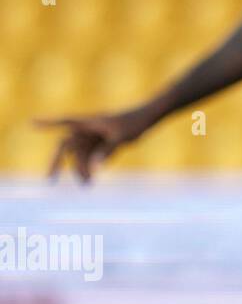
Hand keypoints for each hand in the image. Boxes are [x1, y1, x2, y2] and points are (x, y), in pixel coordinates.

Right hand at [37, 107, 154, 181]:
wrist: (148, 118)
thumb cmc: (135, 122)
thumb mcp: (122, 136)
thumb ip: (108, 149)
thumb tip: (96, 167)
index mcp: (88, 122)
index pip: (64, 122)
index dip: (47, 124)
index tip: (31, 123)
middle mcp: (87, 130)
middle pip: (66, 146)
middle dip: (57, 163)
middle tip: (50, 180)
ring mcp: (93, 137)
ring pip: (79, 156)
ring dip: (80, 170)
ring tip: (86, 186)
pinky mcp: (101, 144)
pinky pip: (90, 159)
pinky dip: (88, 169)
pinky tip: (90, 181)